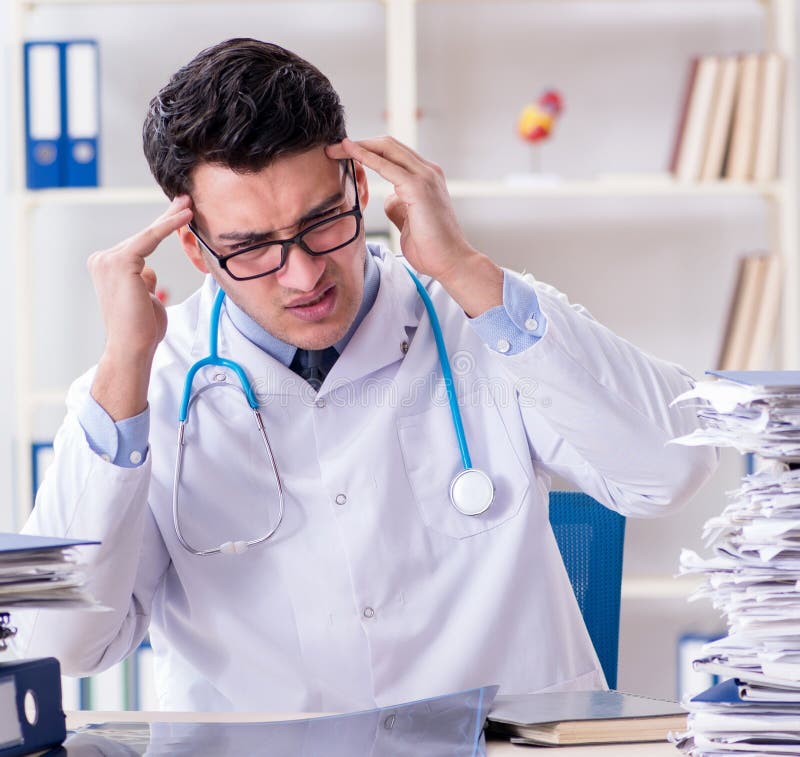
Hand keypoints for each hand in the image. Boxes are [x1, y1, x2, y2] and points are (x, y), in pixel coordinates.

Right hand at [88, 196, 191, 359]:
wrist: (133, 347)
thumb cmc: (142, 328)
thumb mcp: (144, 297)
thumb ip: (144, 280)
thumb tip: (148, 270)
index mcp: (107, 267)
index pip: (140, 243)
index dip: (161, 227)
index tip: (180, 213)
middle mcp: (103, 260)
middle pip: (143, 235)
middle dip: (166, 218)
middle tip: (186, 199)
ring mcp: (108, 260)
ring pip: (147, 235)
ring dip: (170, 219)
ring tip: (189, 205)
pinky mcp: (120, 262)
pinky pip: (149, 239)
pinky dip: (168, 226)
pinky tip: (184, 216)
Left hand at [325, 137, 476, 282]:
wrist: (450, 261)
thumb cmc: (431, 247)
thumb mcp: (408, 221)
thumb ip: (399, 206)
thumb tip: (388, 198)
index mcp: (426, 178)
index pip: (394, 154)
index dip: (369, 150)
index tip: (344, 154)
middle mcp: (428, 172)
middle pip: (389, 145)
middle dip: (359, 143)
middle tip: (333, 148)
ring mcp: (425, 177)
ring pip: (387, 148)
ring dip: (358, 146)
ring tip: (335, 148)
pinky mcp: (419, 187)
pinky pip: (386, 165)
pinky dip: (366, 157)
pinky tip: (349, 153)